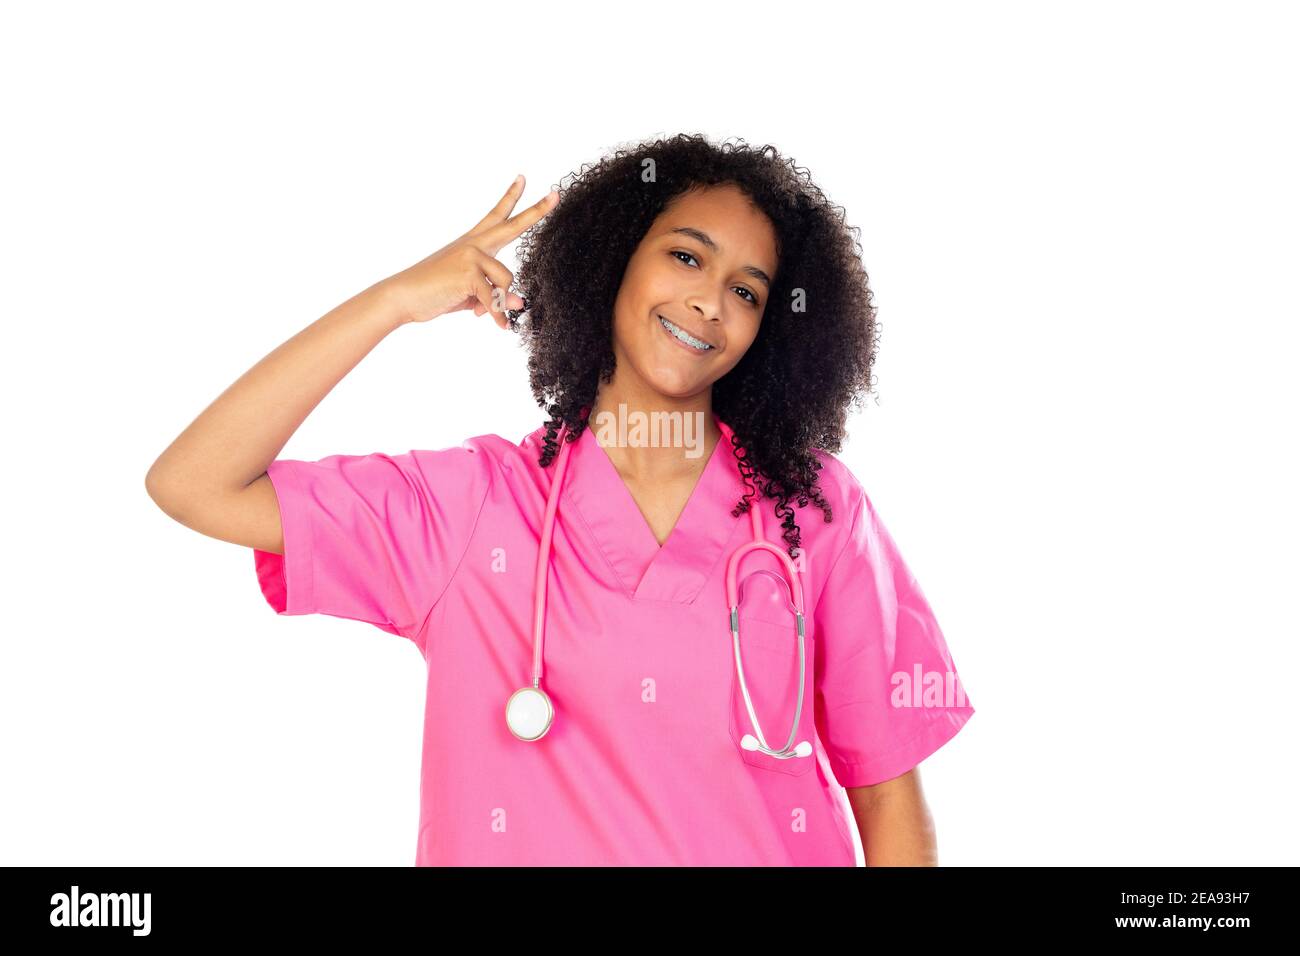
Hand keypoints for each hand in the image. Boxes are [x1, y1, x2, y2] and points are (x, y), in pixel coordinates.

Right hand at [382, 175, 557, 328]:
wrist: (403, 297)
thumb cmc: (435, 293)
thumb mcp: (471, 295)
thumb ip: (497, 296)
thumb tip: (520, 302)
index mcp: (473, 243)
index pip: (496, 216)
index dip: (510, 197)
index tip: (523, 179)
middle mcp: (473, 244)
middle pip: (511, 225)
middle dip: (536, 212)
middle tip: (556, 195)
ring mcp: (470, 255)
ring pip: (506, 279)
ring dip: (500, 301)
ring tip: (489, 315)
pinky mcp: (468, 273)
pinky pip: (495, 299)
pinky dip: (497, 315)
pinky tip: (500, 327)